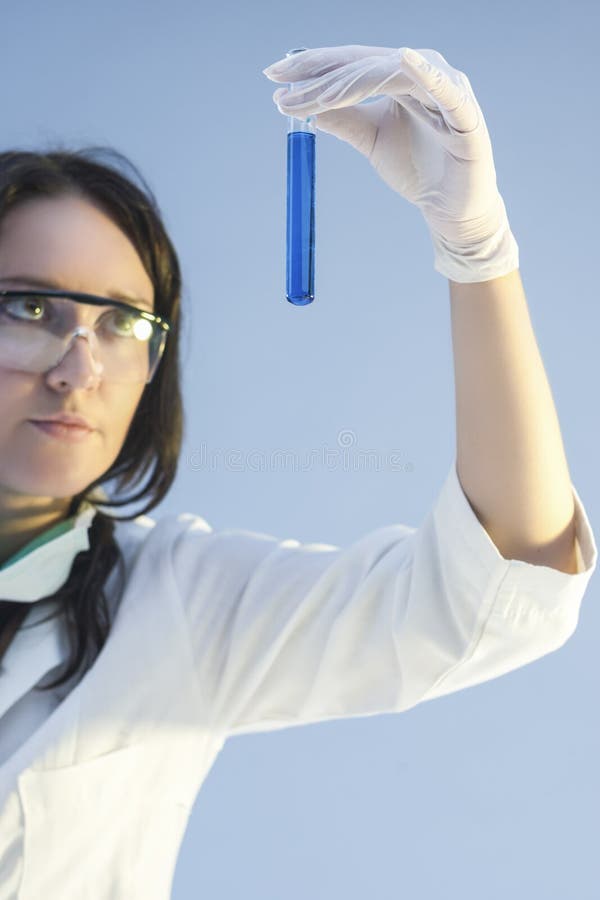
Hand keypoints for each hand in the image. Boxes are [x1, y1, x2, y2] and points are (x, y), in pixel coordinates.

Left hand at [263, 46, 518, 282]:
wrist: (450, 209)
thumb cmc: (418, 170)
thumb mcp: (372, 141)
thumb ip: (345, 120)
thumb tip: (309, 107)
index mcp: (399, 77)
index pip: (352, 63)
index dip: (314, 66)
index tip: (274, 74)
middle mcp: (422, 73)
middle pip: (367, 62)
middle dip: (323, 72)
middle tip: (283, 78)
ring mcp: (446, 90)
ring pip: (394, 74)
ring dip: (356, 79)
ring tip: (322, 90)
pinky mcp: (467, 116)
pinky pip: (447, 91)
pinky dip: (429, 74)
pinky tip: (406, 60)